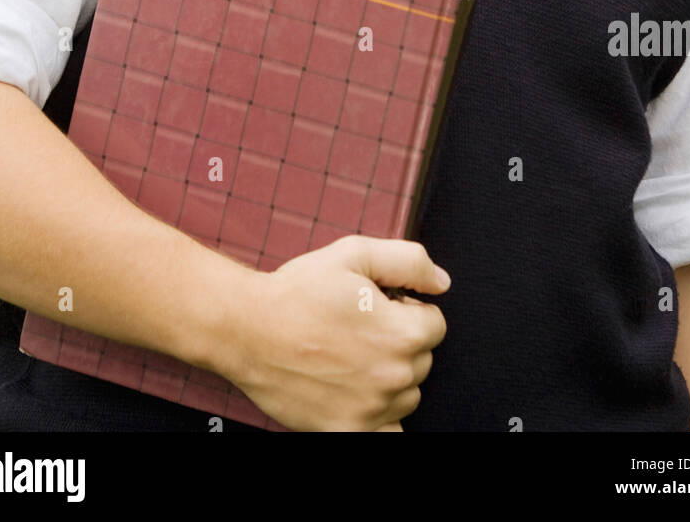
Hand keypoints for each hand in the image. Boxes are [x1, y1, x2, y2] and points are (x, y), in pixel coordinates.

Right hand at [228, 235, 449, 431]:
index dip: (408, 306)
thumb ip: (409, 262)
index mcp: (402, 333)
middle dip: (401, 339)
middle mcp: (394, 377)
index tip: (380, 303)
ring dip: (392, 376)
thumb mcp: (355, 254)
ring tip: (353, 354)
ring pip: (408, 395)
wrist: (248, 329)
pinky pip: (388, 434)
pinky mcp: (348, 432)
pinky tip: (362, 396)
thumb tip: (442, 283)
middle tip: (361, 325)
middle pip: (423, 359)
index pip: (434, 323)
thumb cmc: (299, 291)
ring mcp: (372, 410)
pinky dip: (382, 419)